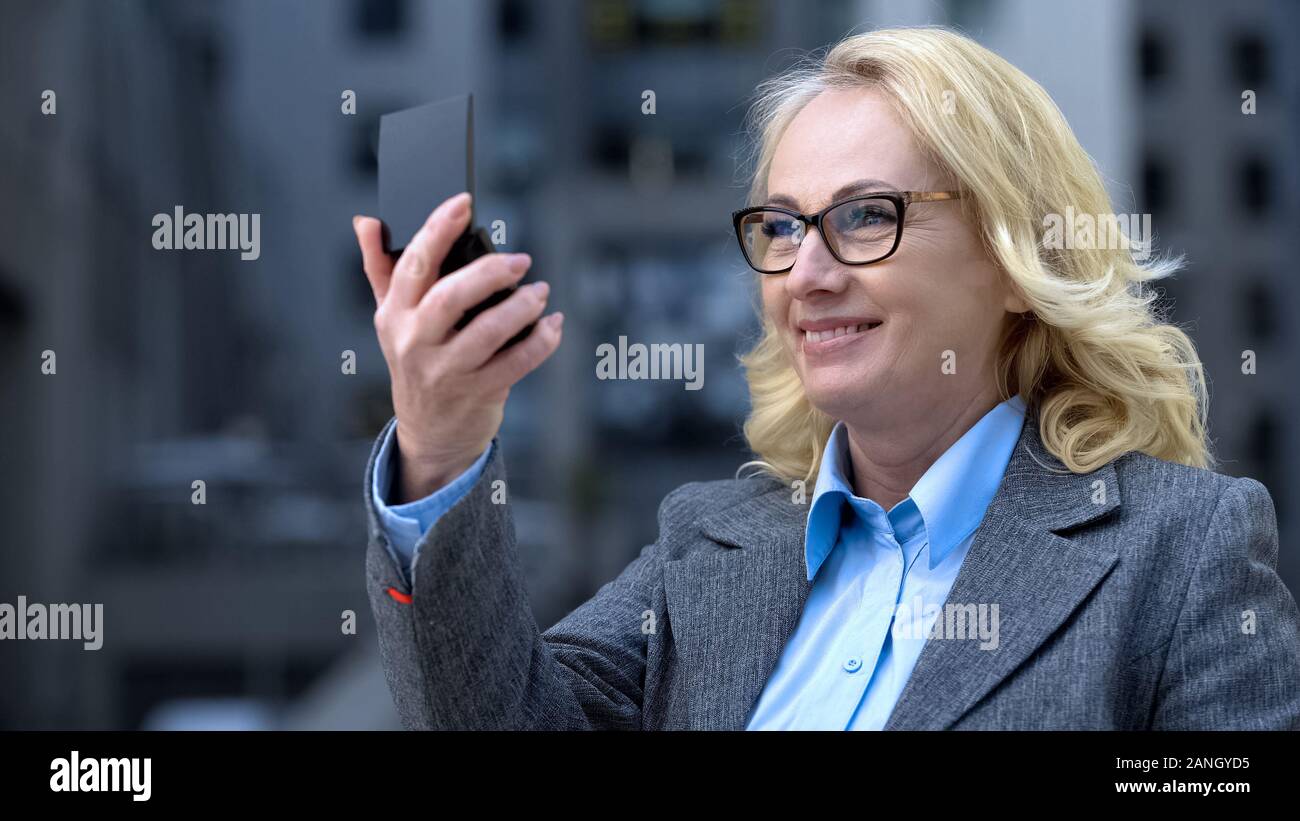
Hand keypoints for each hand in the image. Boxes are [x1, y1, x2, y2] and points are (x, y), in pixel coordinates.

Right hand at [353, 192, 562, 501]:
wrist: (429, 431)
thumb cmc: (416, 359)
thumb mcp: (392, 317)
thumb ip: (381, 267)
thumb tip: (365, 220)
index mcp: (395, 314)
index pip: (414, 264)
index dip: (438, 229)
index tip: (465, 202)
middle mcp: (416, 342)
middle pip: (450, 297)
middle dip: (489, 272)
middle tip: (521, 260)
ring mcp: (447, 371)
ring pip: (488, 332)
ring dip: (522, 307)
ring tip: (540, 291)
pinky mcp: (478, 393)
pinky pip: (517, 362)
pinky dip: (542, 341)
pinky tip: (553, 324)